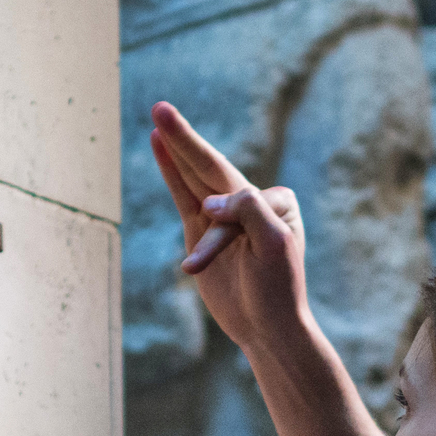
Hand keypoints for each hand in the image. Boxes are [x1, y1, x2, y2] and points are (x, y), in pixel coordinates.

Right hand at [150, 101, 309, 355]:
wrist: (266, 328)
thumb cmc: (277, 289)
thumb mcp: (273, 246)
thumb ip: (250, 211)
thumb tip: (210, 203)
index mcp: (276, 202)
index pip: (241, 196)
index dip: (226, 216)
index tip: (223, 241)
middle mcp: (250, 202)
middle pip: (211, 166)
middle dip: (185, 139)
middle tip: (161, 108)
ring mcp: (223, 216)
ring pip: (195, 176)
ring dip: (176, 148)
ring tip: (158, 117)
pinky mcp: (202, 231)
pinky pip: (183, 195)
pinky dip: (172, 171)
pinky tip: (159, 146)